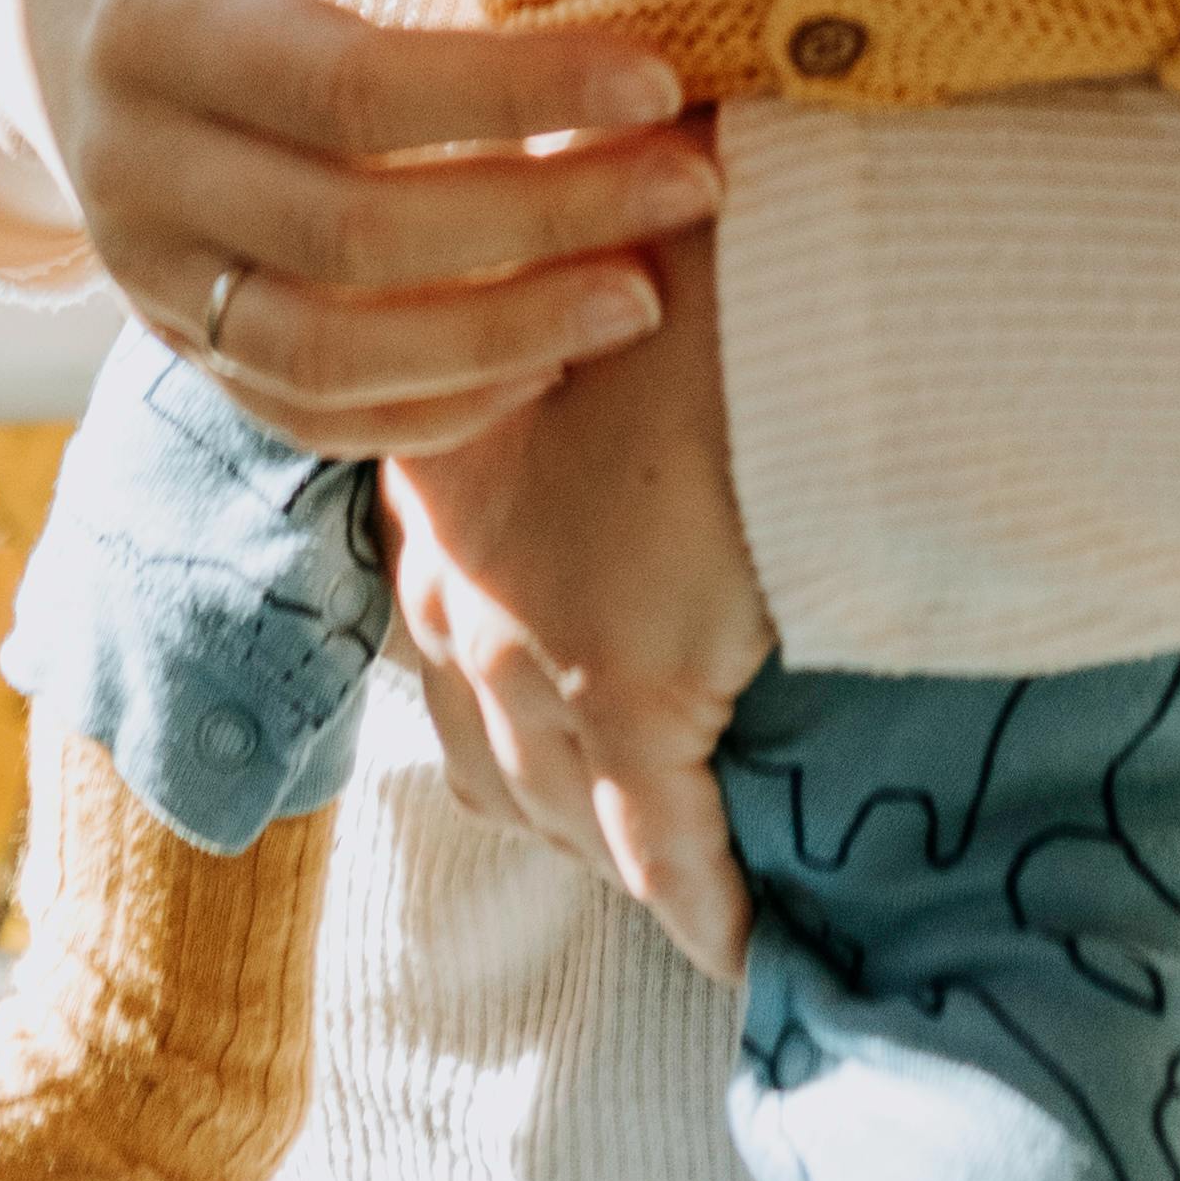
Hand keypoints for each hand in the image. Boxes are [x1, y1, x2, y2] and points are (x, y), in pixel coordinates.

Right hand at [19, 0, 716, 458]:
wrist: (28, 20)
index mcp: (151, 29)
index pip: (346, 84)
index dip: (510, 88)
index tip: (659, 73)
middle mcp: (139, 173)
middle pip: (354, 233)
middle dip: (544, 216)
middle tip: (695, 180)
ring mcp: (156, 278)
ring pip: (329, 357)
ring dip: (500, 339)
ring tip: (643, 295)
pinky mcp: (185, 343)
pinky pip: (308, 414)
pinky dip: (432, 410)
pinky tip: (550, 362)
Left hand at [384, 217, 769, 983]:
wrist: (719, 248)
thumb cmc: (661, 232)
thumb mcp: (585, 281)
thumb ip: (572, 310)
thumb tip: (620, 294)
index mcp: (440, 491)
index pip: (442, 641)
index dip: (500, 699)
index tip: (559, 737)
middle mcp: (458, 588)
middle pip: (490, 750)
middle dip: (555, 800)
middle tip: (636, 836)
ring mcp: (535, 649)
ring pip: (565, 806)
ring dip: (618, 853)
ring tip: (690, 892)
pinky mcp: (630, 688)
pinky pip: (667, 842)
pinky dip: (702, 903)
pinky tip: (739, 948)